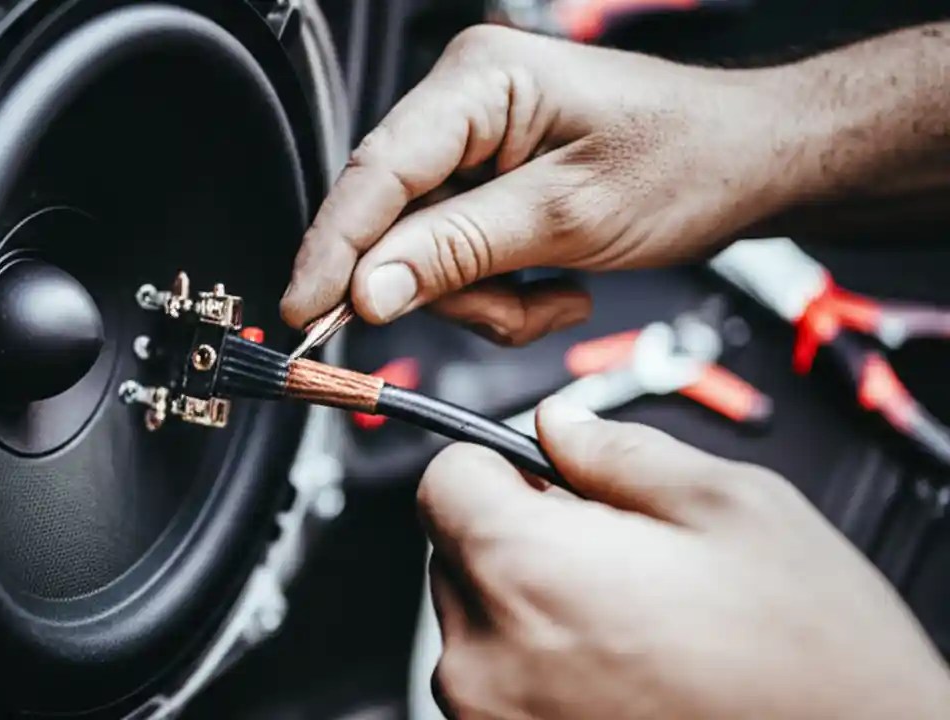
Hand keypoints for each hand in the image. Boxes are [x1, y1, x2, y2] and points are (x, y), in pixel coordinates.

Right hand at [281, 25, 803, 336]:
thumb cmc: (687, 161)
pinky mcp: (489, 186)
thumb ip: (458, 251)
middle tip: (507, 314)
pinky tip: (554, 289)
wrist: (750, 165)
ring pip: (424, 252)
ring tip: (550, 300)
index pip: (377, 172)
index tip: (303, 311)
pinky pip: (456, 257)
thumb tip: (367, 290)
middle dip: (445, 285)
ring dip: (482, 298)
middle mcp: (463, 107)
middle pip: (394, 220)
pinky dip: (497, 293)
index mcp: (477, 83)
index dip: (334, 247)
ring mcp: (475, 148)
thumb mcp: (569, 216)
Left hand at [418, 398, 949, 719]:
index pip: (444, 479)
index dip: (499, 463)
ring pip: (477, 619)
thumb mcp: (733, 508)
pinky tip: (623, 669)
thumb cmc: (811, 664)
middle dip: (521, 534)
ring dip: (533, 604)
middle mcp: (485, 658)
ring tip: (634, 623)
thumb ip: (619, 452)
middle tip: (616, 555)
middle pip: (457, 550)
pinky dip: (542, 666)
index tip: (547, 478)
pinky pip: (498, 683)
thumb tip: (560, 424)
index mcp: (525, 572)